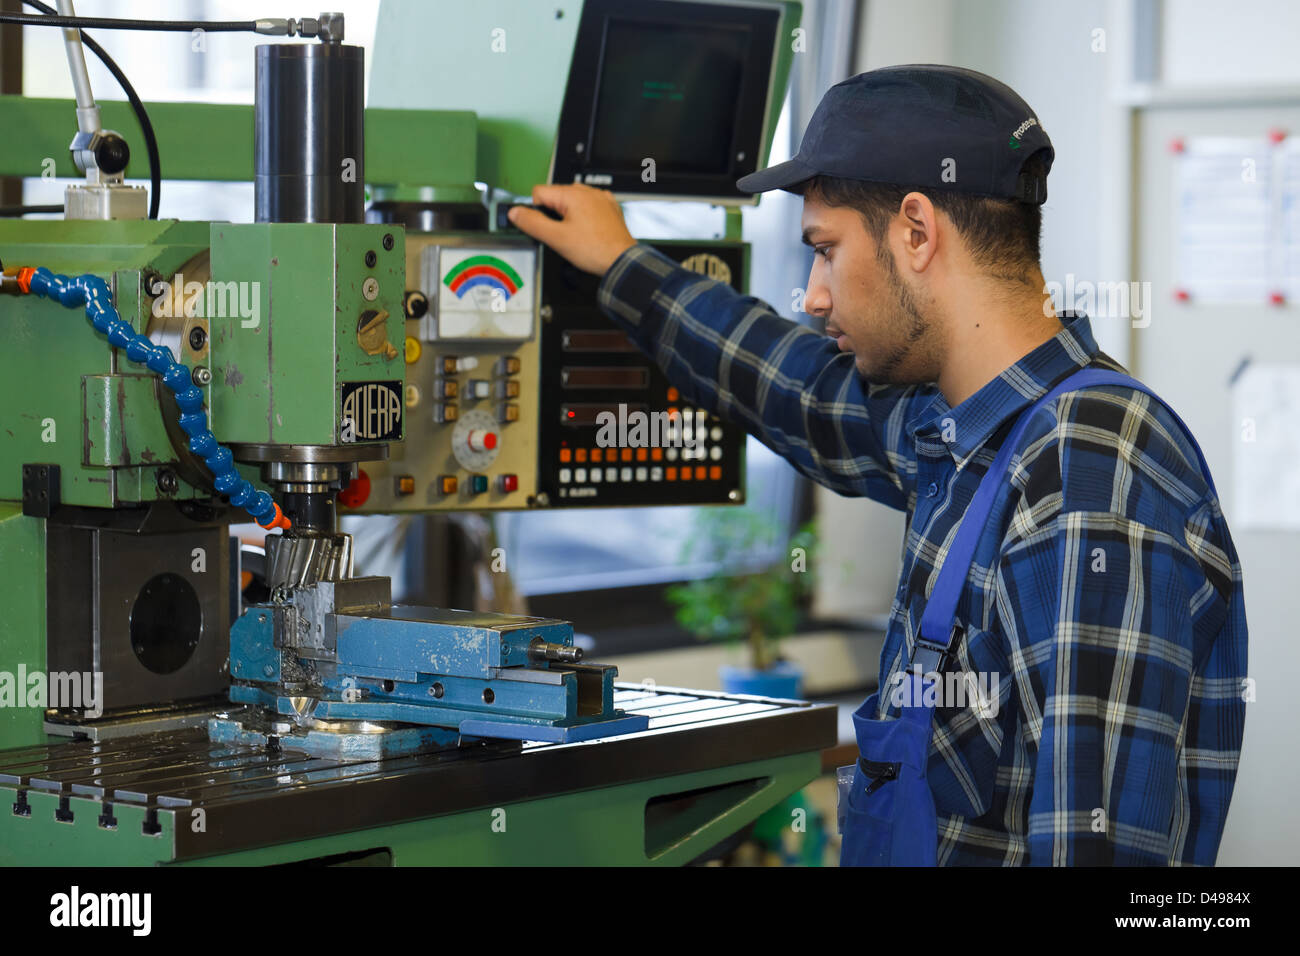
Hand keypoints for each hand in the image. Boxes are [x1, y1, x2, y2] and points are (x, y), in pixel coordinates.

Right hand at [507, 184, 636, 275]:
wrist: (621, 261)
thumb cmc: (595, 250)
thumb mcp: (556, 238)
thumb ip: (532, 223)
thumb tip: (515, 213)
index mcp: (572, 194)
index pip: (539, 192)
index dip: (536, 211)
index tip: (543, 226)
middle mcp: (587, 191)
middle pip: (555, 196)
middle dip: (553, 214)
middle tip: (561, 234)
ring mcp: (600, 198)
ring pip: (572, 201)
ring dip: (568, 215)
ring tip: (576, 235)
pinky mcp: (608, 208)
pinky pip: (588, 207)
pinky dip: (584, 217)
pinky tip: (587, 231)